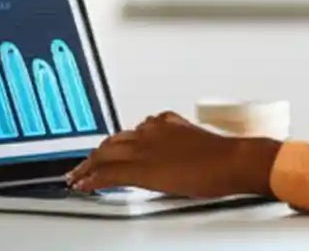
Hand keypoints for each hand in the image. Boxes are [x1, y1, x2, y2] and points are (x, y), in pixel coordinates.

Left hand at [66, 111, 281, 198]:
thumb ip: (179, 140)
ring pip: (105, 155)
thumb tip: (174, 150)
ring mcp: (143, 149)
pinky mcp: (141, 169)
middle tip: (83, 165)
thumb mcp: (197, 140)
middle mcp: (149, 131)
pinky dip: (92, 179)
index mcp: (163, 123)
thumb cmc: (223, 155)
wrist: (231, 160)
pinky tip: (84, 185)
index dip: (114, 145)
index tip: (107, 151)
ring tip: (77, 176)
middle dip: (95, 154)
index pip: (130, 133)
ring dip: (88, 166)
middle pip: (112, 142)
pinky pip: (109, 174)